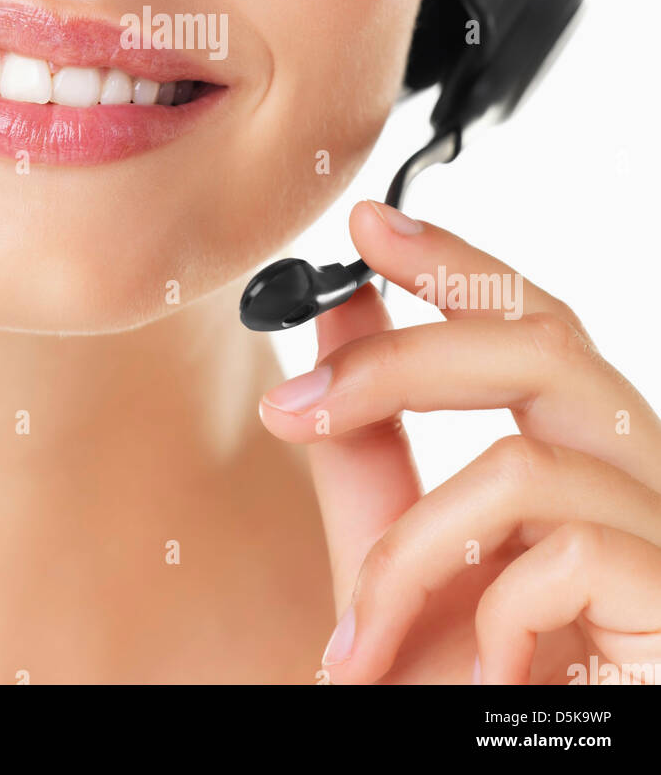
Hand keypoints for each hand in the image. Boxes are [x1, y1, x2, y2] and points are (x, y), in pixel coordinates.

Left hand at [258, 200, 660, 684]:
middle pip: (544, 346)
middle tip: (290, 408)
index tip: (366, 226)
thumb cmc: (464, 690)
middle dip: (400, 363)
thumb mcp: (397, 557)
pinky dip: (494, 612)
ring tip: (357, 645)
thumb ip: (370, 444)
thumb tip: (340, 310)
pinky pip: (572, 551)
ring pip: (526, 462)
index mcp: (581, 457)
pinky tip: (487, 673)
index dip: (458, 264)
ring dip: (409, 555)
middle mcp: (638, 479)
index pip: (535, 323)